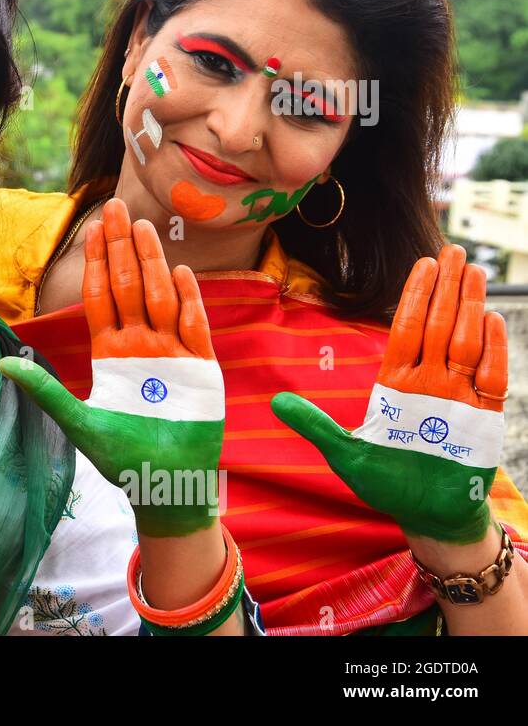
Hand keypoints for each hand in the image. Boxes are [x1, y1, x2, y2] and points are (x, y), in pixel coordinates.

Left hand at [0, 198, 224, 536]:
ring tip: (143, 228)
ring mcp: (172, 354)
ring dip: (153, 263)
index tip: (91, 228)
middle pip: (130, 286)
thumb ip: (45, 391)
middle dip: (122, 247)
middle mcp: (141, 345)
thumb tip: (2, 366)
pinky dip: (189, 302)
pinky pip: (194, 328)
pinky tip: (180, 273)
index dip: (96, 262)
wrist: (164, 484)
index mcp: (111, 351)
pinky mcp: (201, 370)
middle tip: (115, 207)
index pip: (100, 296)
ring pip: (161, 297)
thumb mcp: (78, 422)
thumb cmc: (121, 457)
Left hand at [272, 245, 507, 544]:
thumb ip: (315, 426)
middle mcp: (428, 383)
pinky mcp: (483, 417)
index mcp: (396, 384)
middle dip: (445, 288)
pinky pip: (491, 376)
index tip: (420, 263)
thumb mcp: (345, 454)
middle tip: (451, 250)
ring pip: (465, 341)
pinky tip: (490, 319)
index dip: (413, 297)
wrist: (428, 516)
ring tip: (470, 271)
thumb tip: (274, 404)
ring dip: (469, 307)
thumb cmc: (388, 485)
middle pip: (438, 326)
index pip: (404, 330)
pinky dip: (493, 349)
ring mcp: (457, 397)